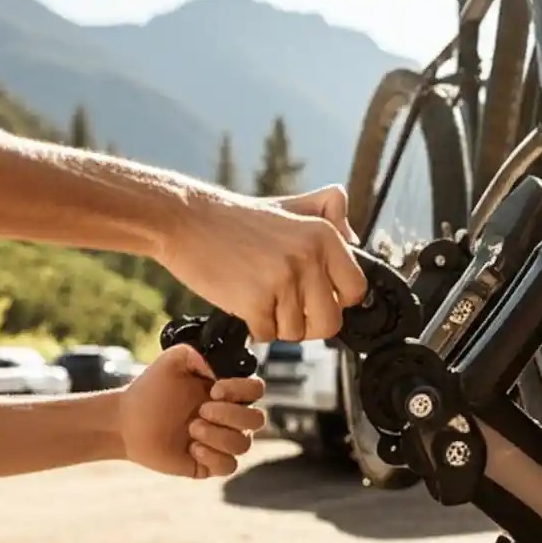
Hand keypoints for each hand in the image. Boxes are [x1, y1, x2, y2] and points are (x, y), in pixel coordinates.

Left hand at [118, 345, 266, 478]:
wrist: (127, 421)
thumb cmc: (150, 391)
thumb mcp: (172, 361)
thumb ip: (197, 353)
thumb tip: (218, 371)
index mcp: (227, 393)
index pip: (256, 390)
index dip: (241, 390)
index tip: (214, 389)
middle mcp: (229, 418)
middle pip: (257, 420)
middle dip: (230, 415)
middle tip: (201, 411)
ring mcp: (221, 442)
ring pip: (243, 445)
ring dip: (217, 436)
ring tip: (192, 429)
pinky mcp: (210, 465)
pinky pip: (229, 466)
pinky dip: (212, 456)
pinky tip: (191, 448)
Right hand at [159, 184, 367, 341]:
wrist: (185, 220)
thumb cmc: (235, 220)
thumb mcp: (290, 206)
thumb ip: (328, 215)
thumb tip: (355, 239)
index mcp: (324, 235)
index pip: (356, 290)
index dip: (336, 301)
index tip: (316, 297)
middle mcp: (309, 257)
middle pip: (331, 322)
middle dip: (308, 323)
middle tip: (285, 307)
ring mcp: (283, 280)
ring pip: (297, 333)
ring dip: (277, 324)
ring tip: (258, 295)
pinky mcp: (255, 301)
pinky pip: (267, 336)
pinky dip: (253, 327)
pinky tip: (241, 301)